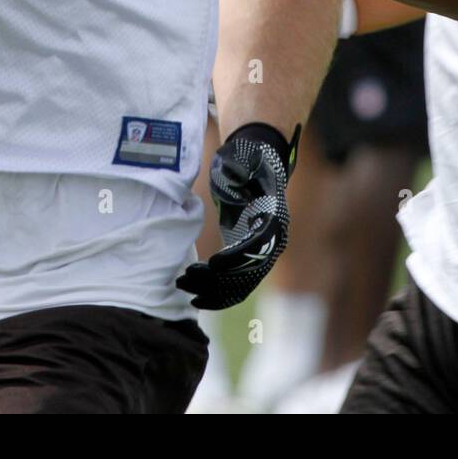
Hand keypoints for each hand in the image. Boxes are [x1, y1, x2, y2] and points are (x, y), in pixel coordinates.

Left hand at [176, 122, 299, 309]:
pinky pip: (238, 286)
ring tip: (183, 287)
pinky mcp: (249, 259)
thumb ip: (239, 167)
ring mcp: (262, 253)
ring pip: (241, 284)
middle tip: (184, 278)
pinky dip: (219, 296)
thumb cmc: (247, 162)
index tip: (213, 263)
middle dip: (216, 279)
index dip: (238, 257)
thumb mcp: (243, 160)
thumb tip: (233, 172)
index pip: (260, 245)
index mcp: (274, 218)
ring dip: (213, 291)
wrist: (257, 167)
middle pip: (248, 271)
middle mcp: (273, 241)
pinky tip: (196, 298)